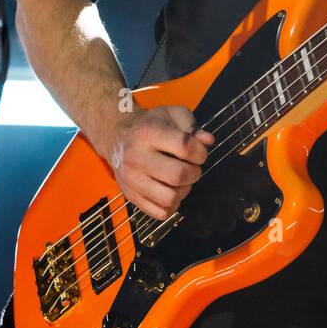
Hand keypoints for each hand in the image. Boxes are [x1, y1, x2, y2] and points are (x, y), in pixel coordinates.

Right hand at [107, 104, 214, 221]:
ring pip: (170, 198)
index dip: (200, 151)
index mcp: (148, 133)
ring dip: (184, 190)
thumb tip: (208, 141)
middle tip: (192, 167)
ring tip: (182, 179)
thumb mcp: (171, 114)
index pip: (184, 146)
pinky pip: (160, 212)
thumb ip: (192, 126)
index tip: (199, 151)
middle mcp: (137, 157)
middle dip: (194, 173)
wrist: (118, 137)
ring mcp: (132, 179)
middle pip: (177, 175)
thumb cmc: (151, 125)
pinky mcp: (131, 196)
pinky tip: (172, 190)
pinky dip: (173, 204)